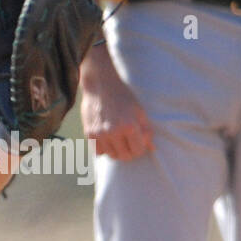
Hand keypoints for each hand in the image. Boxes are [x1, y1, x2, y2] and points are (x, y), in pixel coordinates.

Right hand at [80, 43, 153, 159]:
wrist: (101, 85)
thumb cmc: (123, 97)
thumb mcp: (139, 111)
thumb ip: (146, 130)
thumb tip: (152, 148)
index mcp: (129, 126)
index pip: (138, 151)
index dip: (140, 148)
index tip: (138, 143)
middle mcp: (114, 132)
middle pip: (125, 156)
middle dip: (130, 152)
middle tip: (129, 142)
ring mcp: (100, 134)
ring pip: (111, 155)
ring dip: (117, 151)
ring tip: (118, 139)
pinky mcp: (89, 133)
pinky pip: (98, 151)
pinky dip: (104, 149)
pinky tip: (107, 139)